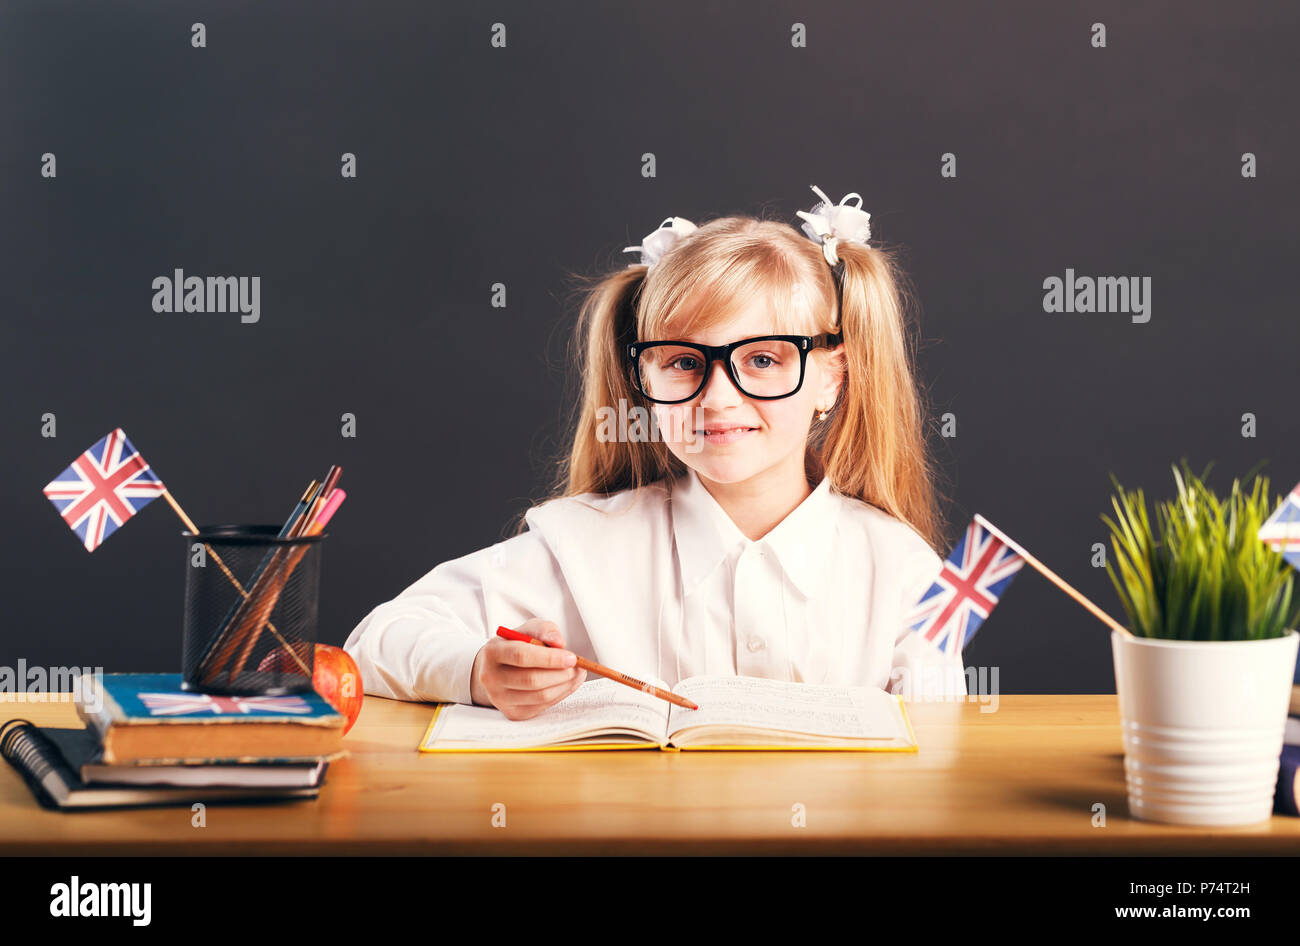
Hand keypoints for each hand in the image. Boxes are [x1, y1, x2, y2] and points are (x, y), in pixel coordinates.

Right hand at [469, 618, 586, 719]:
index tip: (571, 657)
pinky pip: (542, 706)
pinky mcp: (512, 712)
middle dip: (561, 673)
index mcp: (492, 652)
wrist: (498, 668)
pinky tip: (567, 684)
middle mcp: (491, 678)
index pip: (521, 656)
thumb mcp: (528, 630)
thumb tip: (559, 643)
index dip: (549, 658)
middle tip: (578, 666)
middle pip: (532, 680)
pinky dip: (560, 695)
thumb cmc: (516, 646)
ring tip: (576, 673)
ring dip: (565, 685)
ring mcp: (499, 699)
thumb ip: (544, 630)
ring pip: (540, 696)